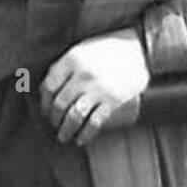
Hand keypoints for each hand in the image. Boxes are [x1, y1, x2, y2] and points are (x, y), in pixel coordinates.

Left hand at [39, 32, 149, 146]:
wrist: (142, 48)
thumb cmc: (111, 47)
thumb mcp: (84, 48)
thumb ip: (66, 65)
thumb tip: (50, 87)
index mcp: (72, 59)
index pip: (49, 86)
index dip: (44, 101)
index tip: (46, 109)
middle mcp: (83, 75)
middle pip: (59, 104)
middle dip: (54, 119)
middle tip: (54, 125)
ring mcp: (98, 89)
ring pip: (74, 116)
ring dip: (66, 130)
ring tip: (64, 137)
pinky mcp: (113, 100)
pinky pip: (94, 123)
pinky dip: (85, 134)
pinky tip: (82, 139)